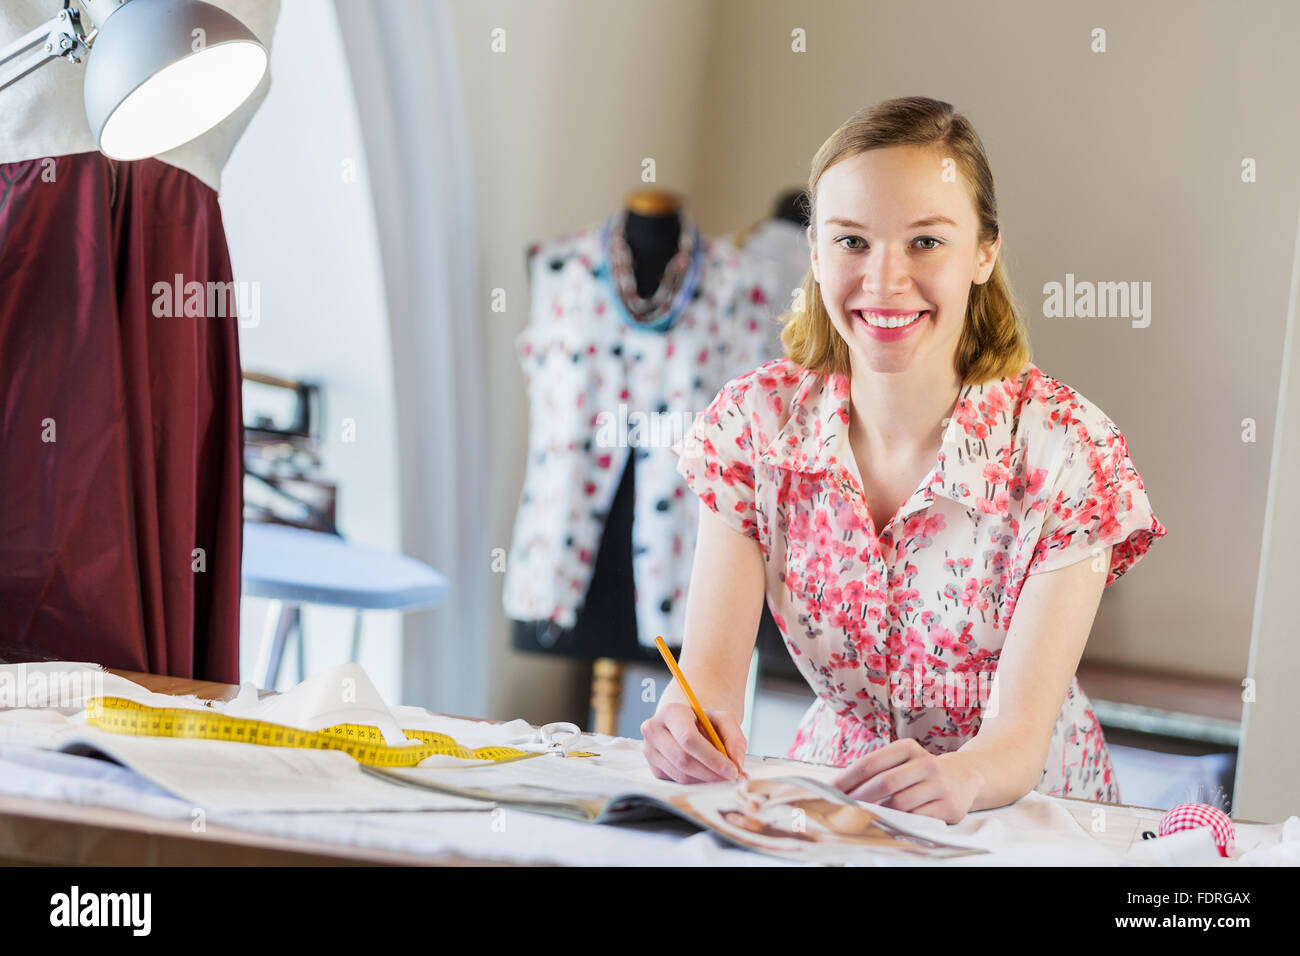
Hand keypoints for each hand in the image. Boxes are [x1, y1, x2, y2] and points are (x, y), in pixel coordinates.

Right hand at [640, 703, 746, 783]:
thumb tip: (736, 764)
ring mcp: (650, 750)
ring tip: (723, 776)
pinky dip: (698, 782)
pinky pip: (678, 781)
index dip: (712, 758)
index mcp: (670, 712)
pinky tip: (707, 774)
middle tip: (732, 778)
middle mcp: (654, 730)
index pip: (689, 739)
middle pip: (683, 760)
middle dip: (711, 773)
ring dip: (706, 780)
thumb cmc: (704, 721)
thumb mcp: (723, 720)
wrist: (686, 724)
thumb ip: (735, 738)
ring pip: (681, 775)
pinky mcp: (653, 768)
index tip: (732, 770)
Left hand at [831, 739, 981, 824]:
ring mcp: (939, 785)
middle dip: (859, 798)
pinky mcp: (949, 806)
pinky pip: (918, 819)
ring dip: (879, 813)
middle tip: (842, 809)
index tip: (830, 792)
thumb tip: (841, 789)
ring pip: (900, 804)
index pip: (870, 763)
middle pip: (884, 783)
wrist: (965, 777)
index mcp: (907, 748)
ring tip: (862, 818)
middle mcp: (925, 763)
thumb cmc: (920, 772)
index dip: (847, 779)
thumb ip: (877, 771)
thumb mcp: (902, 762)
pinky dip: (900, 824)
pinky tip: (889, 825)